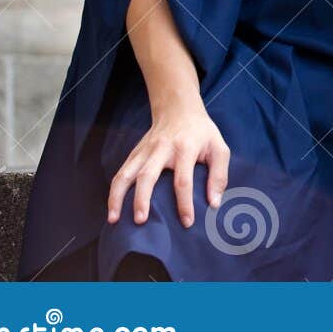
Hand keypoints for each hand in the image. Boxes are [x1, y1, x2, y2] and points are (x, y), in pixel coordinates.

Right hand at [107, 96, 230, 227]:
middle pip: (147, 176)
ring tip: (113, 219)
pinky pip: (121, 172)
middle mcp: (161, 149)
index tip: (187, 222)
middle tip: (141, 221)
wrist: (179, 109)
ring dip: (117, 197)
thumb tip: (214, 204)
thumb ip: (219, 175)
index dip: (184, 203)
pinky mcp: (135, 153)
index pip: (183, 180)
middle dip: (142, 199)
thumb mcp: (219, 148)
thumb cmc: (202, 133)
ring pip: (126, 173)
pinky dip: (114, 190)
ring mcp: (145, 150)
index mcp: (185, 148)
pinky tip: (113, 208)